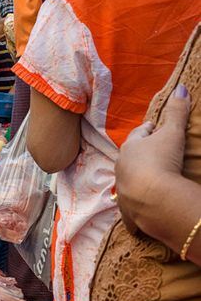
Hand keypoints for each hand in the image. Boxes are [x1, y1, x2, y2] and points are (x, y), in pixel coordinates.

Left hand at [115, 84, 189, 233]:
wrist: (155, 198)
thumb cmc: (162, 160)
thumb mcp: (172, 133)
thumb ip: (176, 111)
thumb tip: (180, 88)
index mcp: (129, 148)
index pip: (139, 134)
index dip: (149, 130)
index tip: (155, 128)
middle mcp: (121, 169)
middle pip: (130, 158)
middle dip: (139, 155)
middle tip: (152, 154)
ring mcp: (123, 192)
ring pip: (127, 182)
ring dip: (135, 180)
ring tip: (147, 181)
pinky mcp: (127, 212)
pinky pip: (129, 210)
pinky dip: (134, 209)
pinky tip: (139, 211)